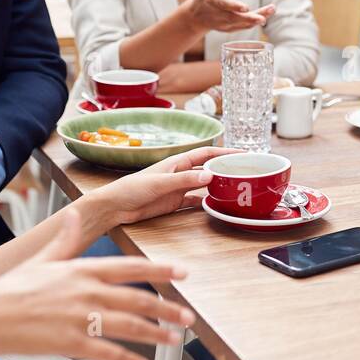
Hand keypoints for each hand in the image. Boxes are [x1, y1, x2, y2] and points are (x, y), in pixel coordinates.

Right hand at [0, 208, 195, 359]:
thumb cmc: (11, 289)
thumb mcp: (42, 259)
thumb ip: (66, 240)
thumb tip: (77, 216)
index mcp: (81, 269)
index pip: (131, 267)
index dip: (160, 270)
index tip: (183, 273)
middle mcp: (86, 291)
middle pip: (138, 299)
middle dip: (168, 308)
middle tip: (188, 316)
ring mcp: (79, 318)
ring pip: (129, 326)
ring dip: (157, 334)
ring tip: (175, 340)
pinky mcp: (70, 343)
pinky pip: (107, 352)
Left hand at [83, 145, 238, 226]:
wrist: (115, 207)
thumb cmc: (131, 188)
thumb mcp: (160, 183)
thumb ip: (184, 180)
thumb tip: (209, 176)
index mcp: (177, 162)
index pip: (206, 153)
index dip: (224, 151)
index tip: (242, 153)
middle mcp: (180, 173)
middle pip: (208, 168)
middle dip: (225, 168)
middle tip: (245, 172)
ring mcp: (178, 188)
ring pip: (204, 186)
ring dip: (218, 186)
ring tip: (235, 189)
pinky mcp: (174, 203)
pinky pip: (196, 201)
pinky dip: (207, 203)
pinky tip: (217, 205)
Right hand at [183, 0, 274, 32]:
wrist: (197, 17)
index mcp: (212, 1)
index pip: (224, 5)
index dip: (234, 6)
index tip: (246, 8)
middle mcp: (218, 15)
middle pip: (235, 18)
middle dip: (250, 18)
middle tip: (263, 17)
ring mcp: (224, 24)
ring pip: (242, 23)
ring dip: (257, 19)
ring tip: (271, 10)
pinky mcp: (230, 29)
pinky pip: (243, 27)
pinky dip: (254, 23)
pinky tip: (266, 16)